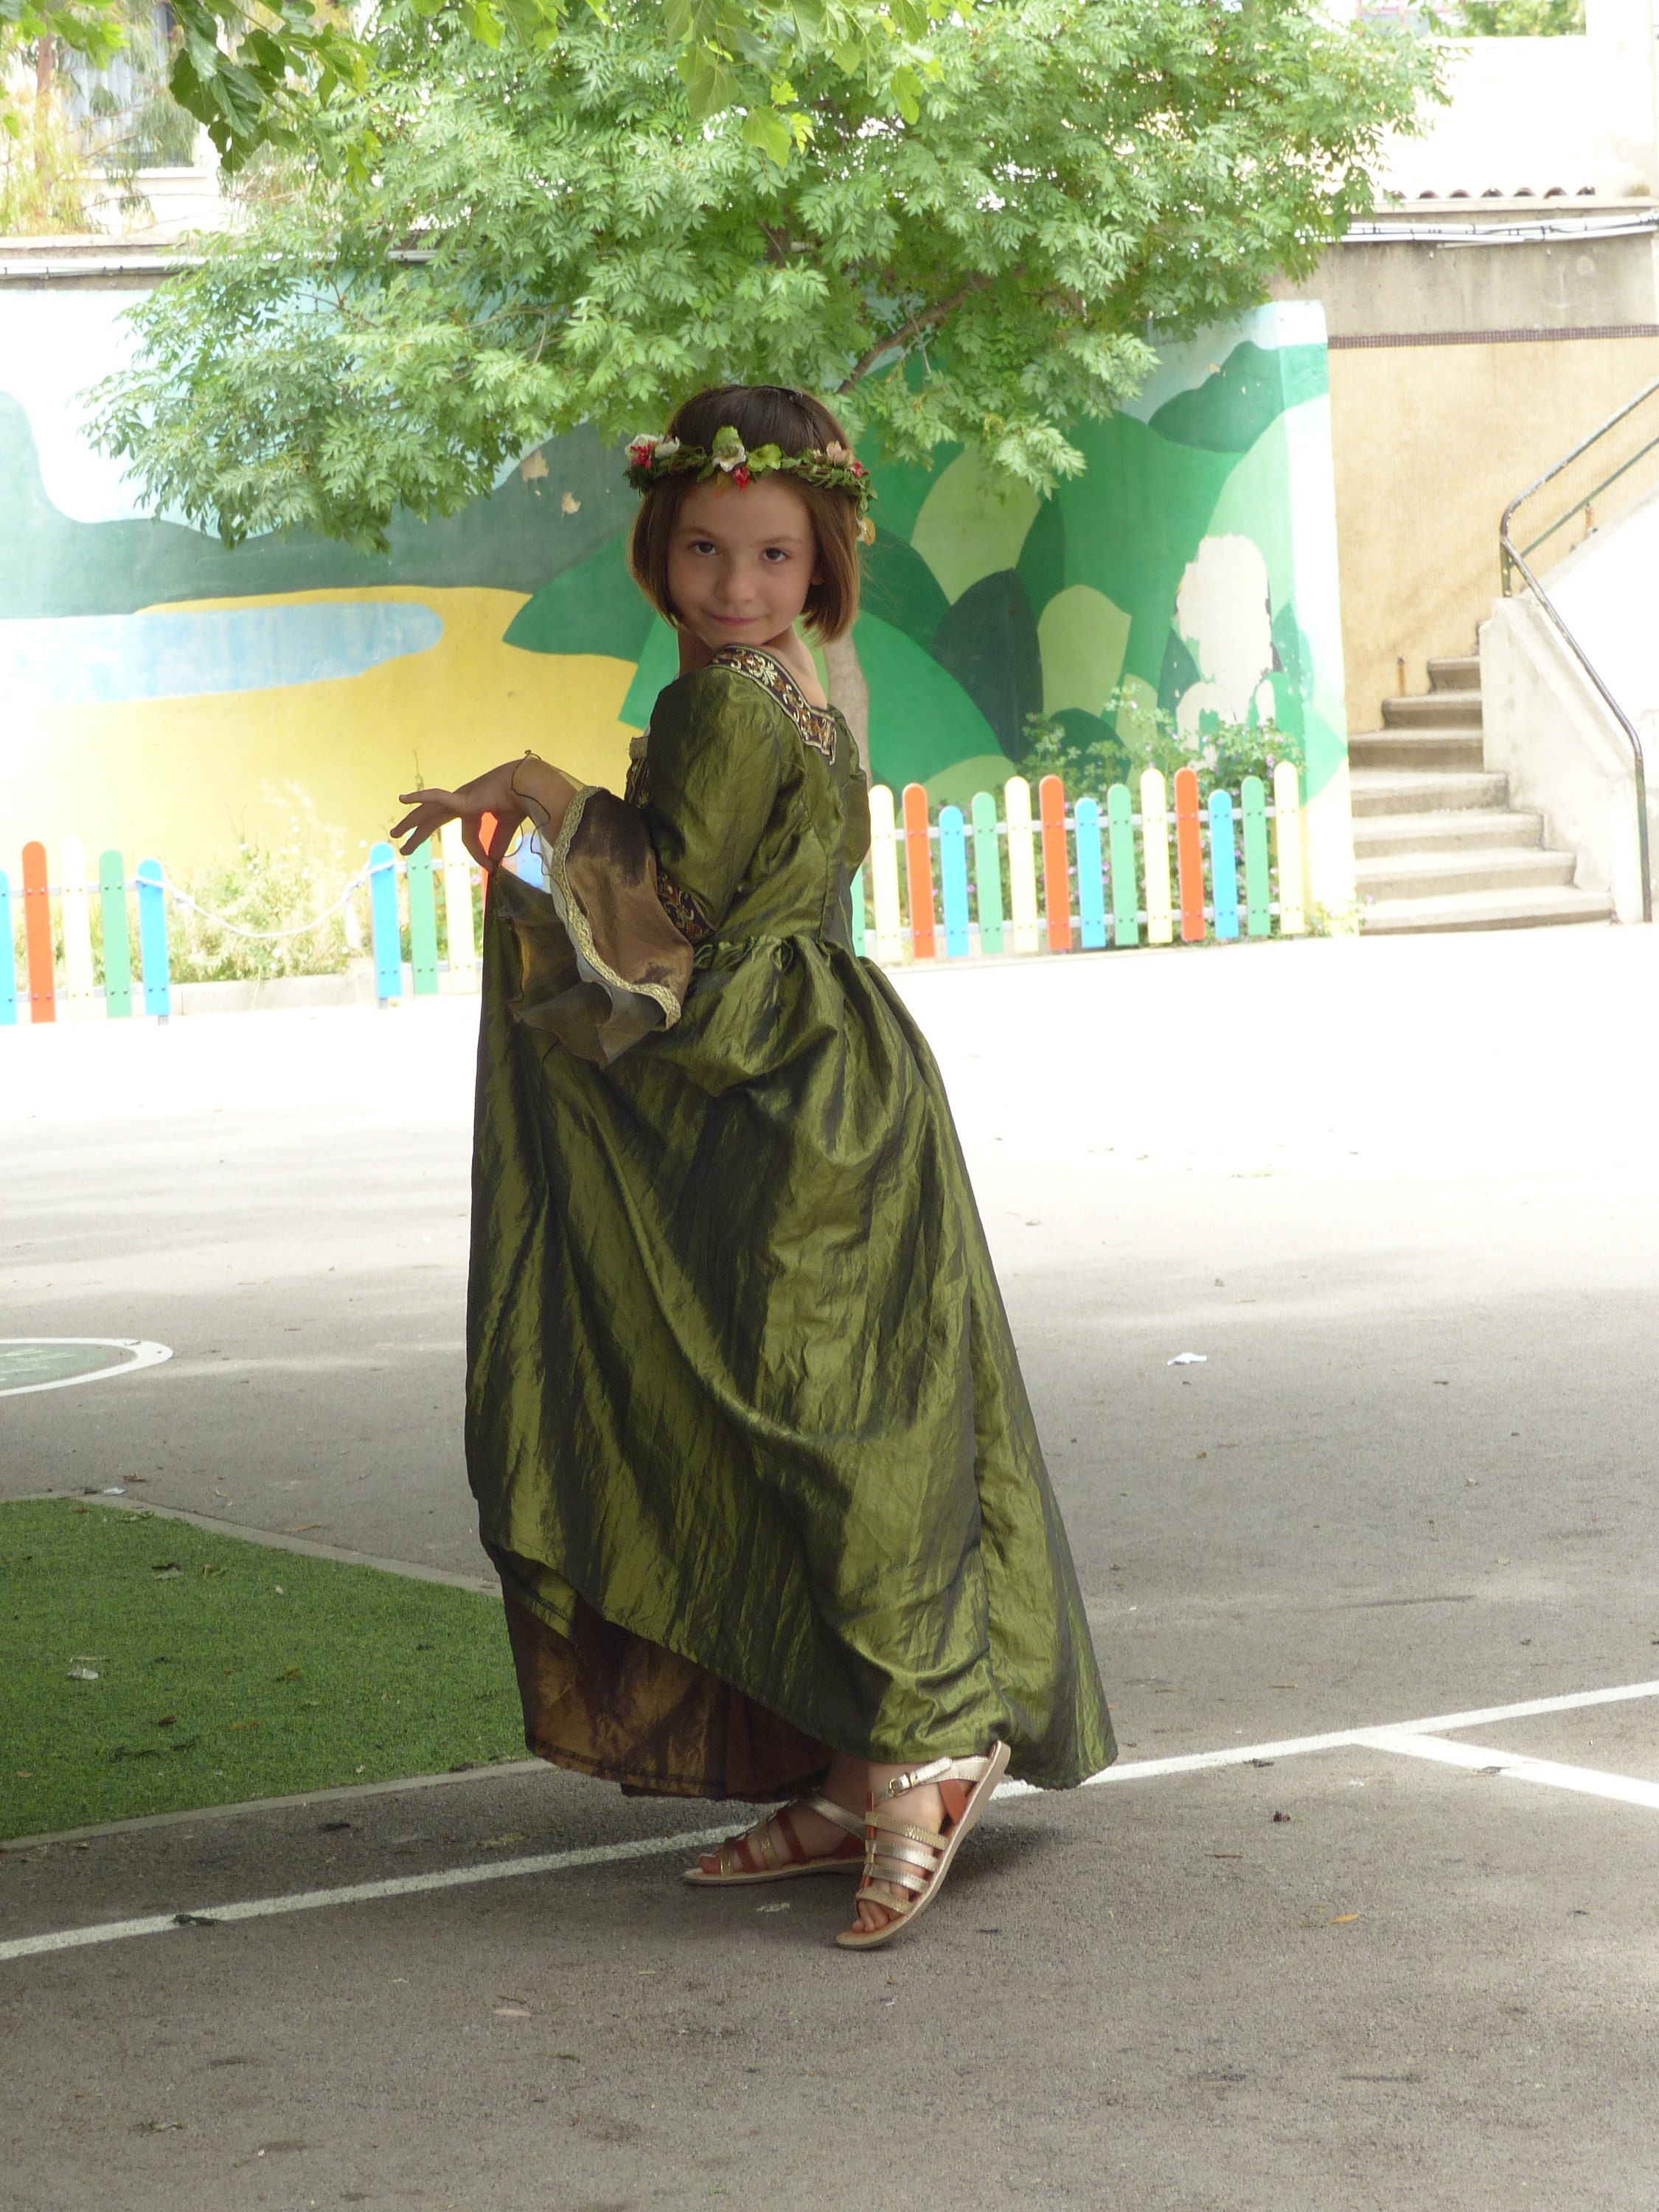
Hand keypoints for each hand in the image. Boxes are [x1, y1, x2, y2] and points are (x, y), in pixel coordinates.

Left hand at [391, 761, 524, 867]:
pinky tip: (403, 799)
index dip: (478, 853)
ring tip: (395, 834)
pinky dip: (420, 798)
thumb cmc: (521, 802)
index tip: (491, 866)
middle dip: (418, 832)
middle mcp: (462, 801)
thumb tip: (492, 867)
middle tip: (404, 848)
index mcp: (474, 806)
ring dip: (411, 823)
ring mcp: (460, 798)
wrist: (529, 786)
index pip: (467, 834)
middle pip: (433, 819)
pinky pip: (437, 798)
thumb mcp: (505, 828)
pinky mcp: (462, 799)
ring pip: (428, 812)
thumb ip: (496, 844)